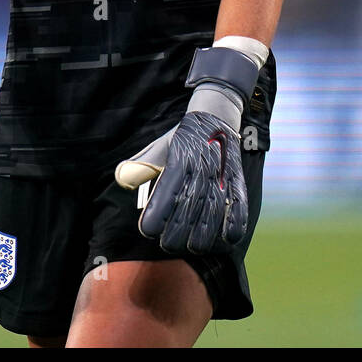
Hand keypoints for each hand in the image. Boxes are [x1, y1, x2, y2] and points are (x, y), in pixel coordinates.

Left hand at [116, 46, 257, 254]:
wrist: (216, 115)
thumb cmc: (181, 138)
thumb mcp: (160, 146)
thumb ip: (142, 164)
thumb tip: (122, 178)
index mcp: (179, 161)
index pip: (166, 194)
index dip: (157, 216)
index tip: (149, 230)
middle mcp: (200, 169)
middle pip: (189, 210)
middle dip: (177, 234)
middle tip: (168, 245)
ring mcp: (221, 175)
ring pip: (213, 213)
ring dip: (202, 235)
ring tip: (192, 246)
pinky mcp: (237, 179)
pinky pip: (239, 205)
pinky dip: (234, 223)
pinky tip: (226, 237)